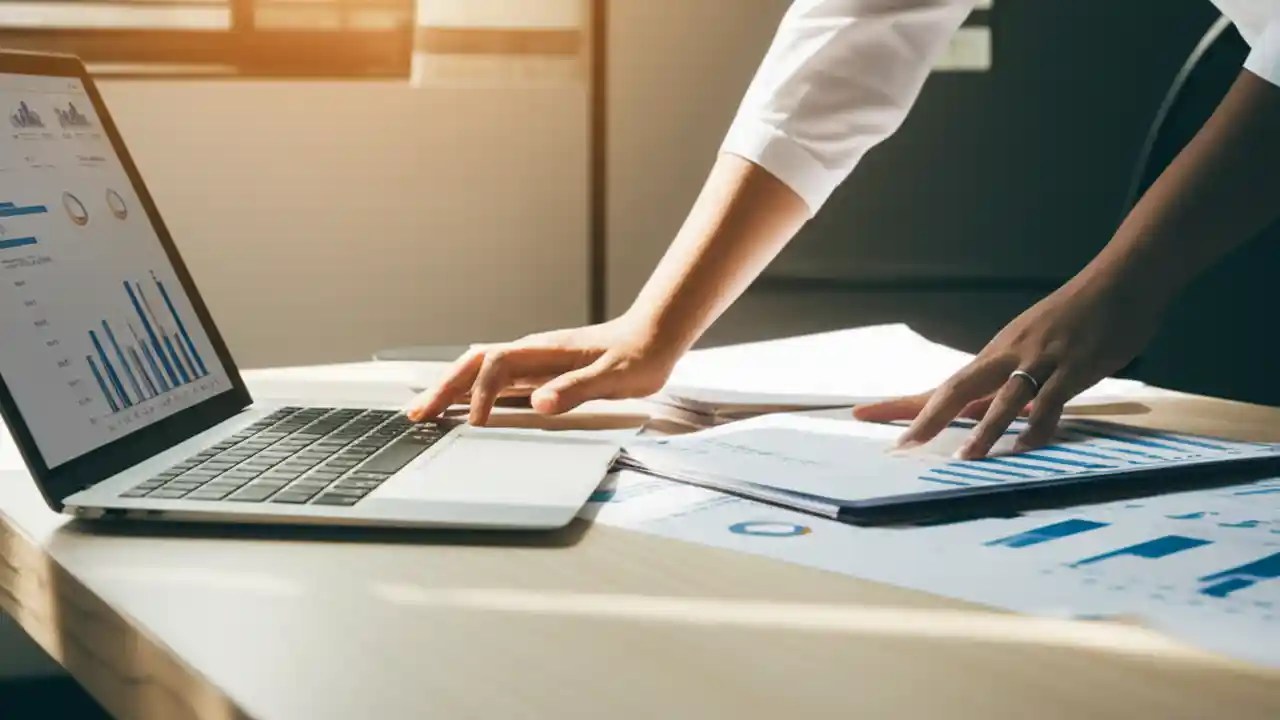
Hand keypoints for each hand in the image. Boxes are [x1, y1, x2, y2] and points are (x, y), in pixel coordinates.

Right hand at [405, 317, 679, 425]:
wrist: (652, 336)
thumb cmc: (637, 358)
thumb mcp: (613, 379)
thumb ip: (576, 389)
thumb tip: (540, 404)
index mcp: (544, 352)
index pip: (496, 366)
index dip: (480, 394)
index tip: (475, 423)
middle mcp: (532, 352)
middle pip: (474, 364)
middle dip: (443, 388)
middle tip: (416, 414)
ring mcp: (532, 360)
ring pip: (479, 368)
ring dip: (450, 387)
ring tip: (425, 410)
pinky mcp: (538, 370)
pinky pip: (494, 376)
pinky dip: (470, 389)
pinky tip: (462, 404)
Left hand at [853, 278, 1166, 458]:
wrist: (1123, 277)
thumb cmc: (1081, 314)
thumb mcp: (1037, 342)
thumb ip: (1014, 377)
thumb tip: (989, 410)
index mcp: (998, 351)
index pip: (945, 383)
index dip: (907, 403)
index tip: (866, 415)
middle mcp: (1011, 354)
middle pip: (960, 387)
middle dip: (928, 416)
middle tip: (904, 443)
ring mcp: (1043, 359)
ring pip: (1005, 397)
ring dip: (985, 429)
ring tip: (966, 457)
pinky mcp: (1076, 365)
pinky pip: (1053, 400)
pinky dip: (1039, 425)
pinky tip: (1027, 445)